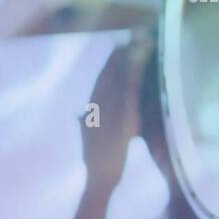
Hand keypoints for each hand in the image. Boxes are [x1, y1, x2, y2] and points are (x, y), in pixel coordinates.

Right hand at [79, 40, 150, 195]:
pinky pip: (129, 93)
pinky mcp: (122, 120)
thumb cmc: (97, 164)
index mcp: (90, 112)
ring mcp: (108, 114)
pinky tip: (141, 65)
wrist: (99, 181)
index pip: (99, 83)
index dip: (107, 64)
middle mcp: (97, 109)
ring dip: (127, 60)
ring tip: (136, 43)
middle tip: (126, 38)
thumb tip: (78, 115)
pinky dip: (134, 76)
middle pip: (107, 77)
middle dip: (116, 57)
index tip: (114, 48)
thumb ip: (83, 124)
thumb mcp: (88, 139)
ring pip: (118, 81)